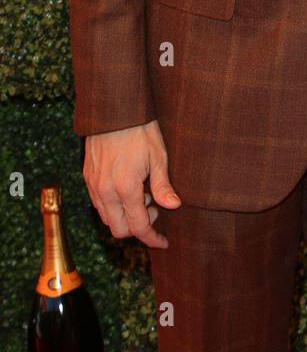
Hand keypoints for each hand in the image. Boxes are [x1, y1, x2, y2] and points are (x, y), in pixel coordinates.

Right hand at [83, 119, 180, 248]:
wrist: (113, 110)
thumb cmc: (140, 130)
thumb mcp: (158, 155)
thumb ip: (163, 185)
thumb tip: (174, 206)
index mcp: (125, 188)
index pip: (138, 226)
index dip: (152, 238)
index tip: (163, 242)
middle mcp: (106, 191)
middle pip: (119, 229)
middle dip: (138, 228)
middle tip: (155, 210)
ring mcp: (93, 185)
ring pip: (107, 218)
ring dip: (125, 217)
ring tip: (144, 195)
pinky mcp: (87, 178)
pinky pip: (99, 204)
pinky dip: (113, 206)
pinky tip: (128, 189)